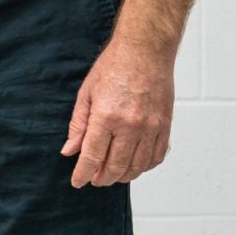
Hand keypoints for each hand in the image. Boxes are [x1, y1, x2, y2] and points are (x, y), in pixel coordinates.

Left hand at [61, 40, 174, 187]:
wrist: (145, 51)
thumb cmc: (114, 67)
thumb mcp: (86, 94)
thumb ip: (78, 125)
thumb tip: (70, 150)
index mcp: (106, 117)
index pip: (93, 157)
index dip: (83, 174)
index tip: (78, 182)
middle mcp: (130, 126)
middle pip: (116, 166)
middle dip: (102, 178)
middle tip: (94, 179)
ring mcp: (151, 128)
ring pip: (138, 166)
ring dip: (124, 175)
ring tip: (113, 175)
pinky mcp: (165, 126)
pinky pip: (157, 156)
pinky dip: (145, 166)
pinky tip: (136, 166)